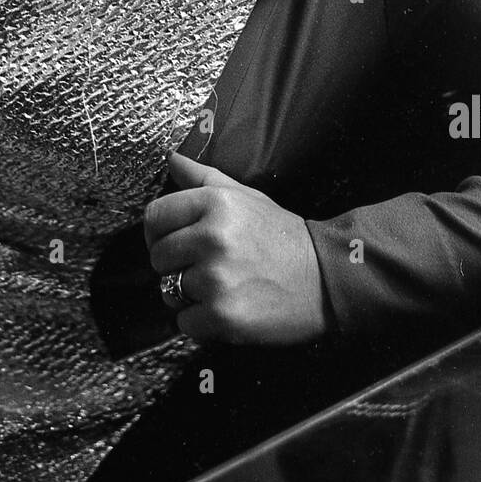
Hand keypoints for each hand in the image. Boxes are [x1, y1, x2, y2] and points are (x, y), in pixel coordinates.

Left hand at [143, 152, 334, 344]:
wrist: (326, 278)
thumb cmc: (283, 237)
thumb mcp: (247, 196)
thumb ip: (204, 178)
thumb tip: (171, 159)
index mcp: (215, 203)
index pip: (154, 216)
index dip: (159, 233)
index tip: (174, 241)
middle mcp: (212, 237)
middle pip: (158, 257)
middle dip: (175, 265)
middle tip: (206, 267)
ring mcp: (217, 278)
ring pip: (169, 291)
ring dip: (189, 295)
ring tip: (221, 287)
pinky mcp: (223, 315)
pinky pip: (184, 322)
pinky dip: (201, 322)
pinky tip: (227, 308)